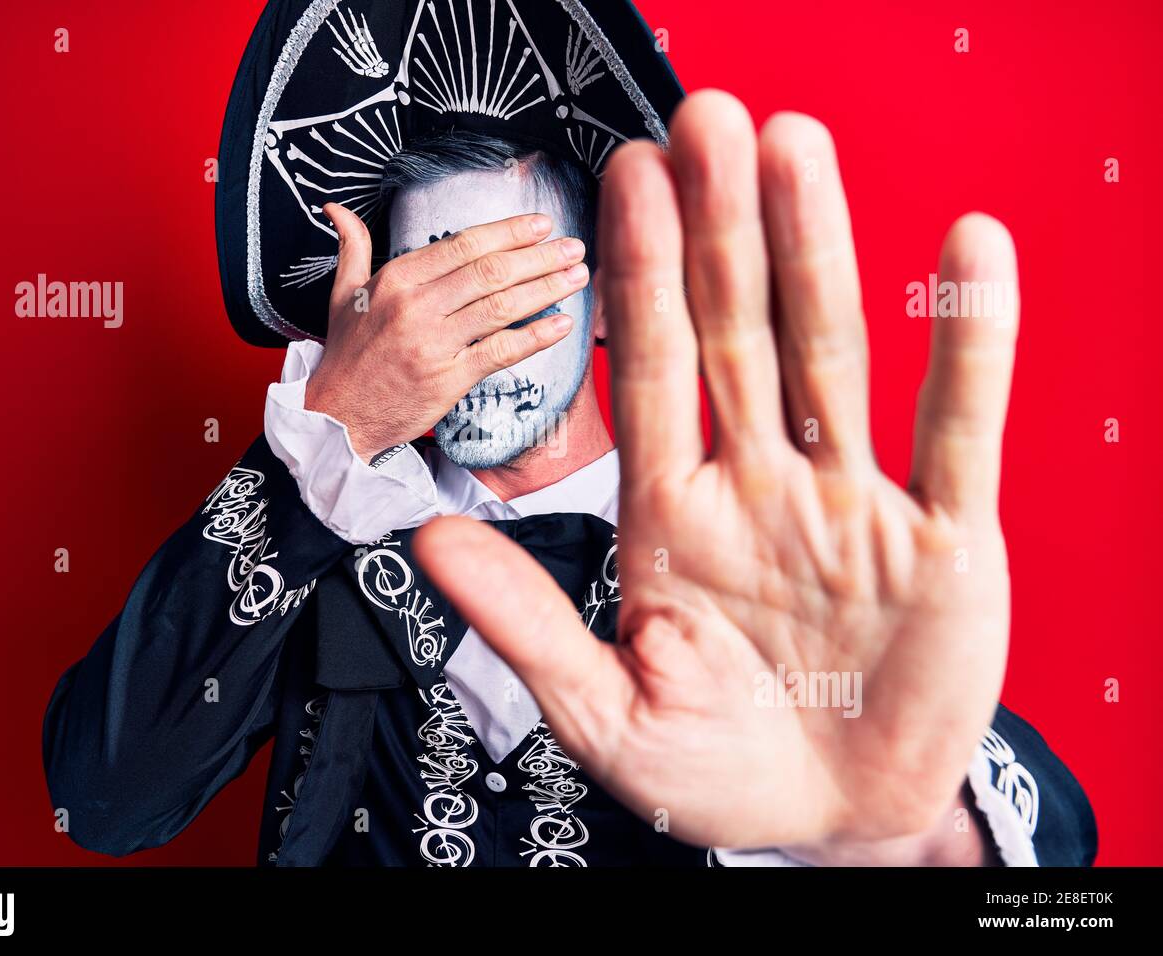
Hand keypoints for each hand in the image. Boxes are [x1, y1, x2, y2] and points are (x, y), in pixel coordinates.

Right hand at [304, 203, 589, 460]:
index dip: (508, 232)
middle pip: (490, 272)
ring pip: (501, 307)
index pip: (463, 246)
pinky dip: (536, 337)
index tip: (541, 224)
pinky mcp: (449, 379)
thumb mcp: (342, 295)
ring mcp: (434, 344)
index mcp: (397, 279)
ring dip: (546, 288)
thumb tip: (337, 209)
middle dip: (539, 256)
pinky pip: (502, 351)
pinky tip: (563, 324)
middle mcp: (417, 306)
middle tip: (574, 246)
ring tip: (578, 276)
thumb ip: (353, 248)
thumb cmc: (347, 357)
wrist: (339, 418)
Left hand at [414, 90, 1018, 853]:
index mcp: (673, 518)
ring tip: (798, 147)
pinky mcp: (945, 537)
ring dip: (820, 249)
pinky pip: (959, 425)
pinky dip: (971, 341)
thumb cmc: (710, 777)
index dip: (637, 275)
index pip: (652, 371)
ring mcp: (852, 503)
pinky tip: (969, 247)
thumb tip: (425, 536)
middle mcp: (760, 486)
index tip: (623, 180)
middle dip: (721, 230)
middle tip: (705, 117)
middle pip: (738, 333)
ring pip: (834, 353)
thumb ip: (526, 620)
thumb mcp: (602, 711)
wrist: (826, 829)